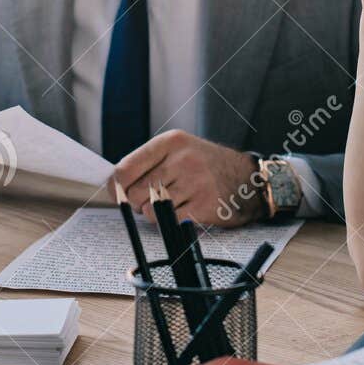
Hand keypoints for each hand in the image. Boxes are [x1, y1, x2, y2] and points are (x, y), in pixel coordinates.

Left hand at [113, 131, 264, 225]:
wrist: (249, 179)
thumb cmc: (206, 167)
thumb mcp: (179, 150)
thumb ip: (148, 163)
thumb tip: (114, 186)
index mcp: (170, 142)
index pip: (125, 168)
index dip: (116, 186)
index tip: (117, 193)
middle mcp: (182, 159)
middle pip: (134, 192)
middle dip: (137, 202)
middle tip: (151, 200)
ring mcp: (195, 182)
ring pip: (150, 209)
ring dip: (155, 213)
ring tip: (173, 203)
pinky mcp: (205, 205)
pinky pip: (169, 221)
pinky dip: (171, 222)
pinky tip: (184, 212)